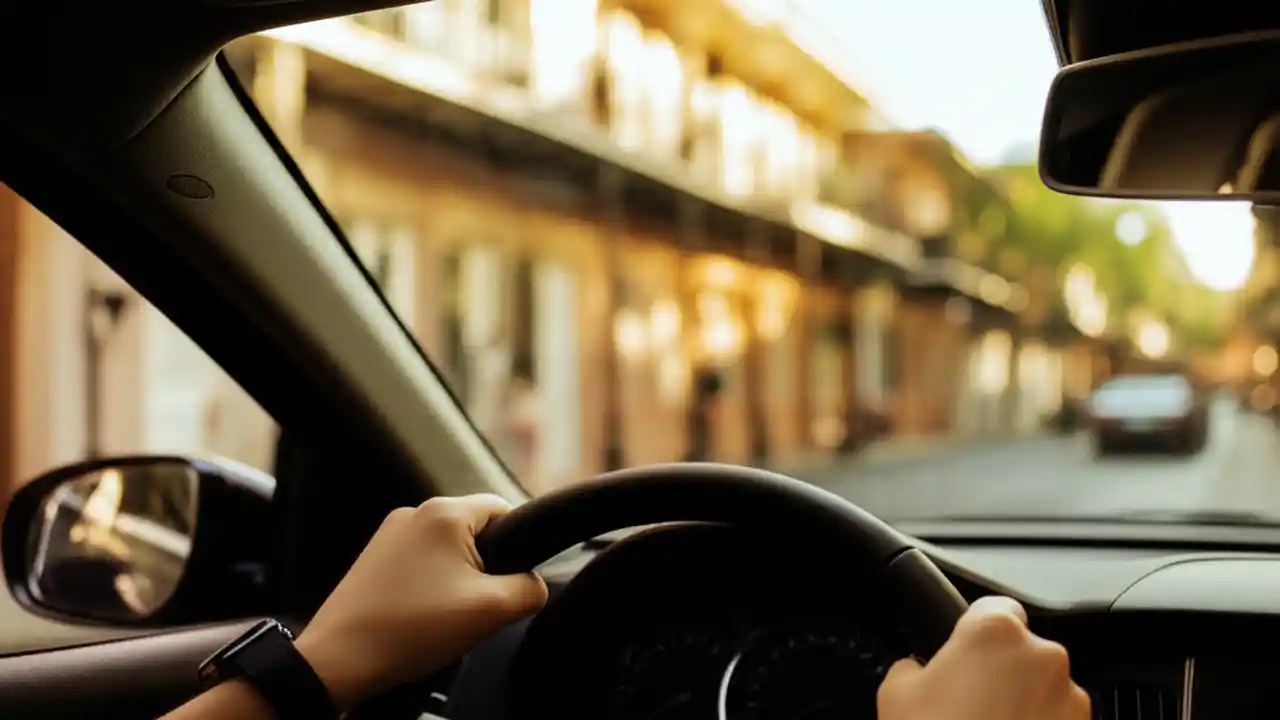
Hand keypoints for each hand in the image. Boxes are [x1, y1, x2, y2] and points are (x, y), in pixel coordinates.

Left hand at [295, 495, 546, 710]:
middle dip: (486, 569)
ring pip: (450, 551)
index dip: (518, 546)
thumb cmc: (412, 629)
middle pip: (477, 532)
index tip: (509, 584)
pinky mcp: (374, 559)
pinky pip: (422, 565)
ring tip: (445, 617)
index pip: (506, 509)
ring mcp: (390, 534)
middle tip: (476, 607)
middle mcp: (415, 512)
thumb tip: (533, 583)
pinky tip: (422, 618)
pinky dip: (432, 589)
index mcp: (445, 511)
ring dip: (458, 582)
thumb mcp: (491, 611)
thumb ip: (529, 589)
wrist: (338, 661)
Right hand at [877, 596, 1089, 719]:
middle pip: (1021, 651)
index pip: (993, 606)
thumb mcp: (895, 692)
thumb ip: (913, 666)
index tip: (961, 652)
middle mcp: (1042, 657)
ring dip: (1023, 704)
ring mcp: (1071, 701)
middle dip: (999, 673)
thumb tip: (919, 669)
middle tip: (966, 704)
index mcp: (995, 632)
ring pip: (1043, 690)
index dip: (974, 630)